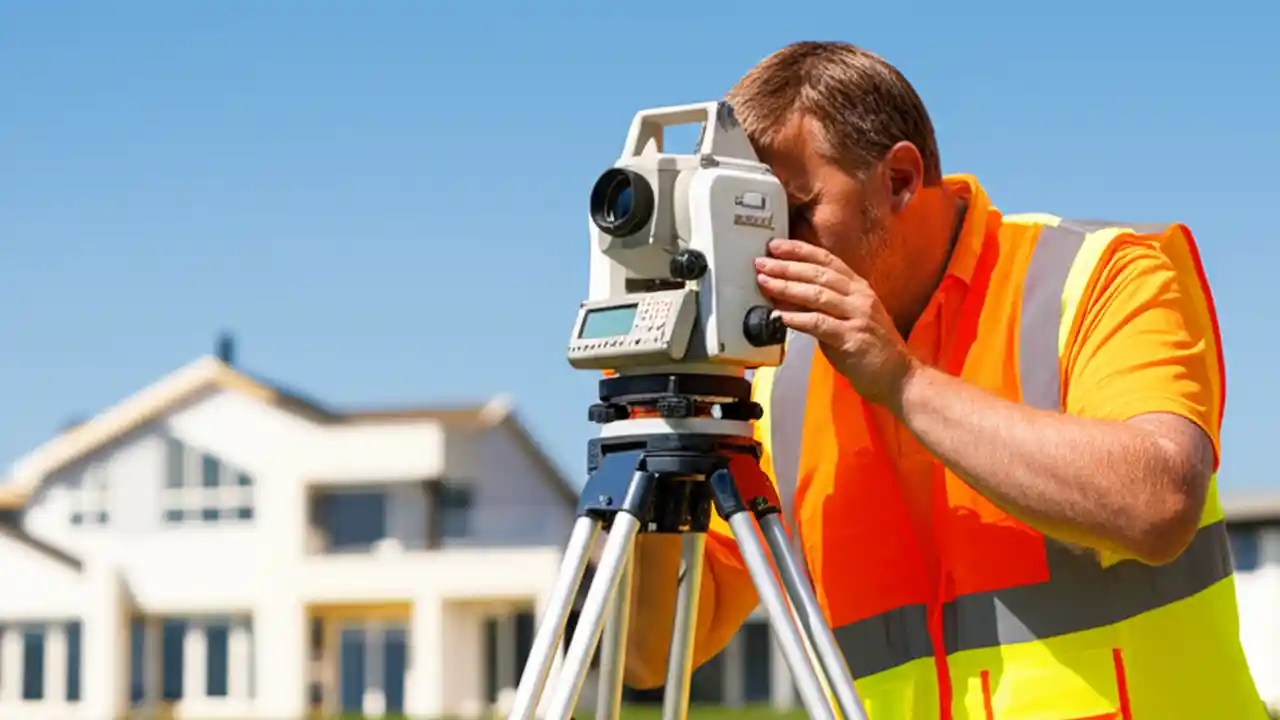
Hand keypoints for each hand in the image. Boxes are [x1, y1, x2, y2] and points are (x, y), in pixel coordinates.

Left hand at [754, 238, 915, 406]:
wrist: (899, 376)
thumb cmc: (869, 348)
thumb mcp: (848, 317)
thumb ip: (822, 305)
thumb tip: (786, 296)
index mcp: (858, 287)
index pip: (826, 260)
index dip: (799, 250)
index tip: (775, 246)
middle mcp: (859, 296)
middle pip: (818, 274)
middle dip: (787, 266)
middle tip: (761, 263)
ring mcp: (857, 316)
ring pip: (817, 295)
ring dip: (787, 287)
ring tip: (764, 284)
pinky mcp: (852, 338)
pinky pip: (819, 324)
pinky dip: (796, 318)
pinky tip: (779, 316)